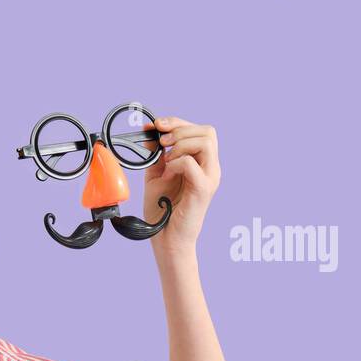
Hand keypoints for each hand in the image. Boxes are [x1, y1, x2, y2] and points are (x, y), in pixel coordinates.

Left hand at [141, 116, 219, 255]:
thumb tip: (150, 134)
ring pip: (205, 142)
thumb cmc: (162, 210)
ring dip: (180, 144)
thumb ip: (156, 155)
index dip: (177, 122)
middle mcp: (210, 168)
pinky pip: (192, 163)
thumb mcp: (156, 175)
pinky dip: (175, 163)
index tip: (156, 125)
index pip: (199, 130)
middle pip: (208, 131)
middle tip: (161, 143)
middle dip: (180, 129)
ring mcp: (209, 178)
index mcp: (201, 163)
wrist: (165, 238)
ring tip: (166, 159)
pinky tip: (167, 175)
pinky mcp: (203, 189)